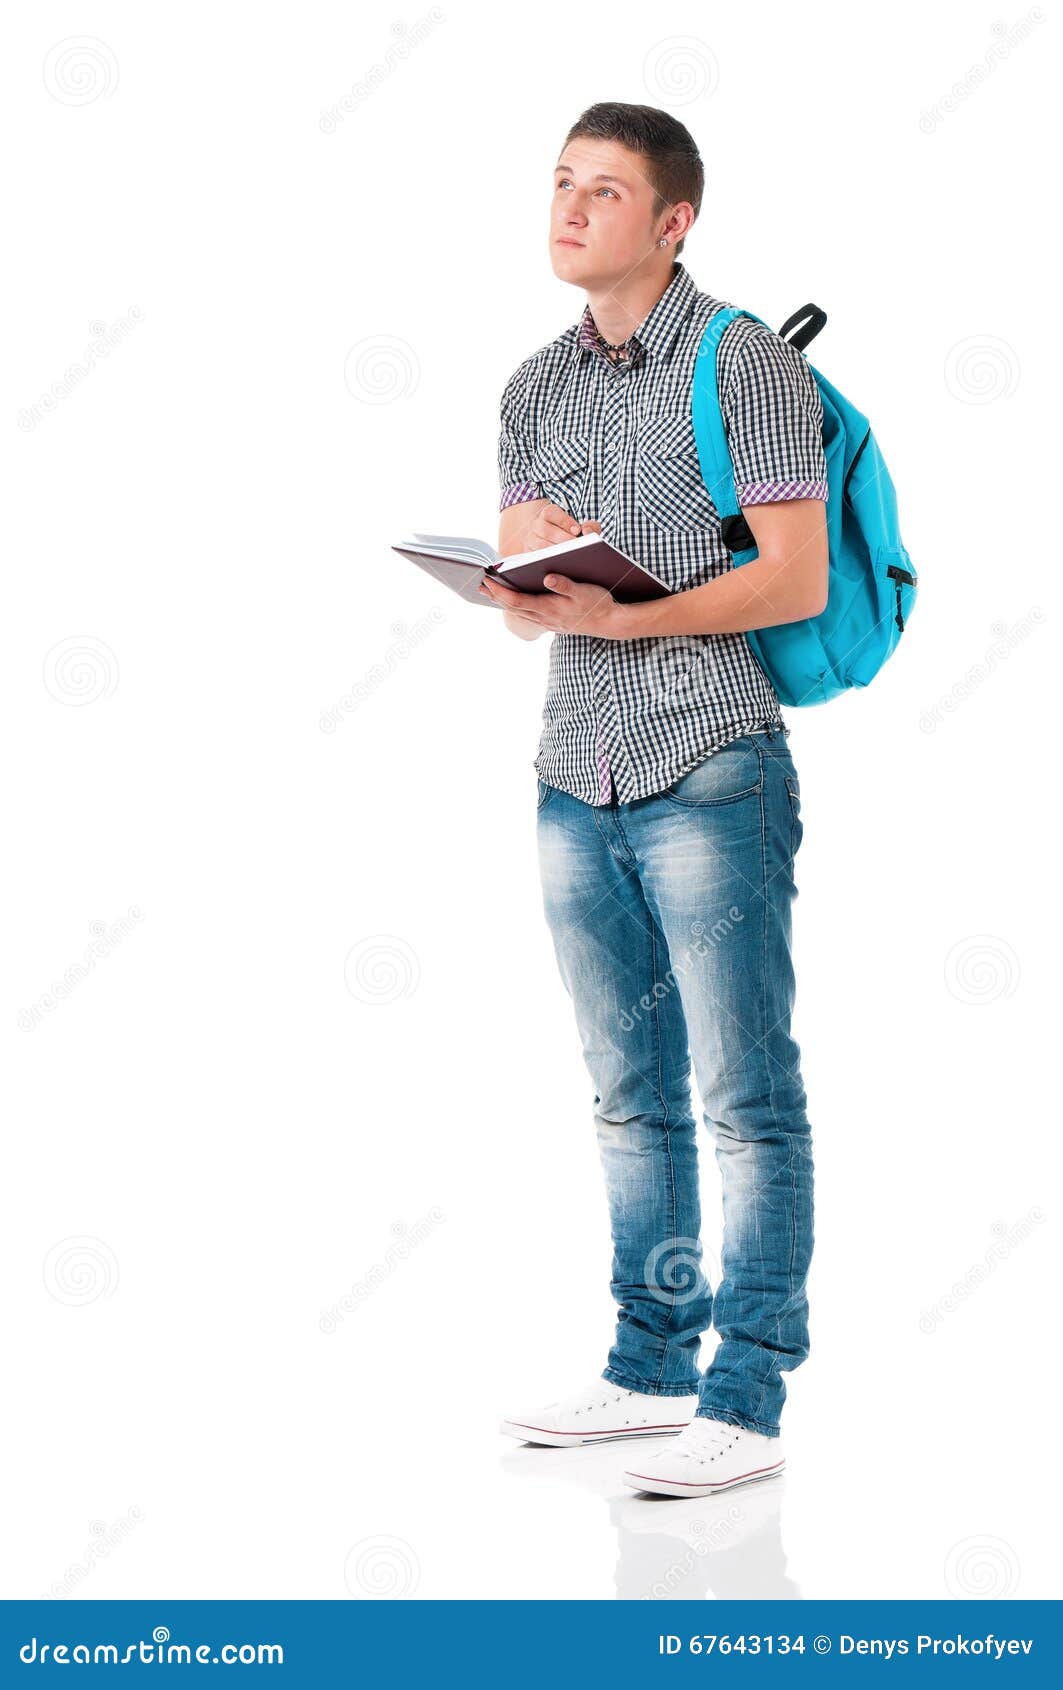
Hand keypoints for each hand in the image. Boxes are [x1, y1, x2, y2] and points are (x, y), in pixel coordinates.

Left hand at [480, 567, 625, 637]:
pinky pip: (527, 614)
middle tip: (479, 583)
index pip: (516, 600)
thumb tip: (548, 577)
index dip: (500, 591)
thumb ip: (565, 584)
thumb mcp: (584, 590)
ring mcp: (547, 621)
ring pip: (519, 612)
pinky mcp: (552, 622)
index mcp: (548, 608)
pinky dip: (516, 606)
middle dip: (495, 595)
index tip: (487, 581)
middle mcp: (544, 617)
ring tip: (490, 591)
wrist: (610, 623)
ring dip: (503, 601)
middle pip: (512, 607)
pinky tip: (513, 600)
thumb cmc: (598, 603)